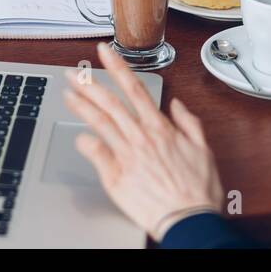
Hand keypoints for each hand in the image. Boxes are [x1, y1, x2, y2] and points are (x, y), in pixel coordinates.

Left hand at [64, 42, 223, 240]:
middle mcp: (140, 136)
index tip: (104, 52)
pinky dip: (84, 141)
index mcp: (160, 128)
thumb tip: (177, 105)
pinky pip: (95, 152)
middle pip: (109, 101)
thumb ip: (189, 123)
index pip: (134, 87)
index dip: (117, 66)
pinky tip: (78, 135)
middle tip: (71, 72)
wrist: (188, 220)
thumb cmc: (196, 190)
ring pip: (98, 121)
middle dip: (88, 83)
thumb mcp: (203, 150)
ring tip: (67, 94)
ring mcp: (126, 155)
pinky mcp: (115, 176)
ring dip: (81, 105)